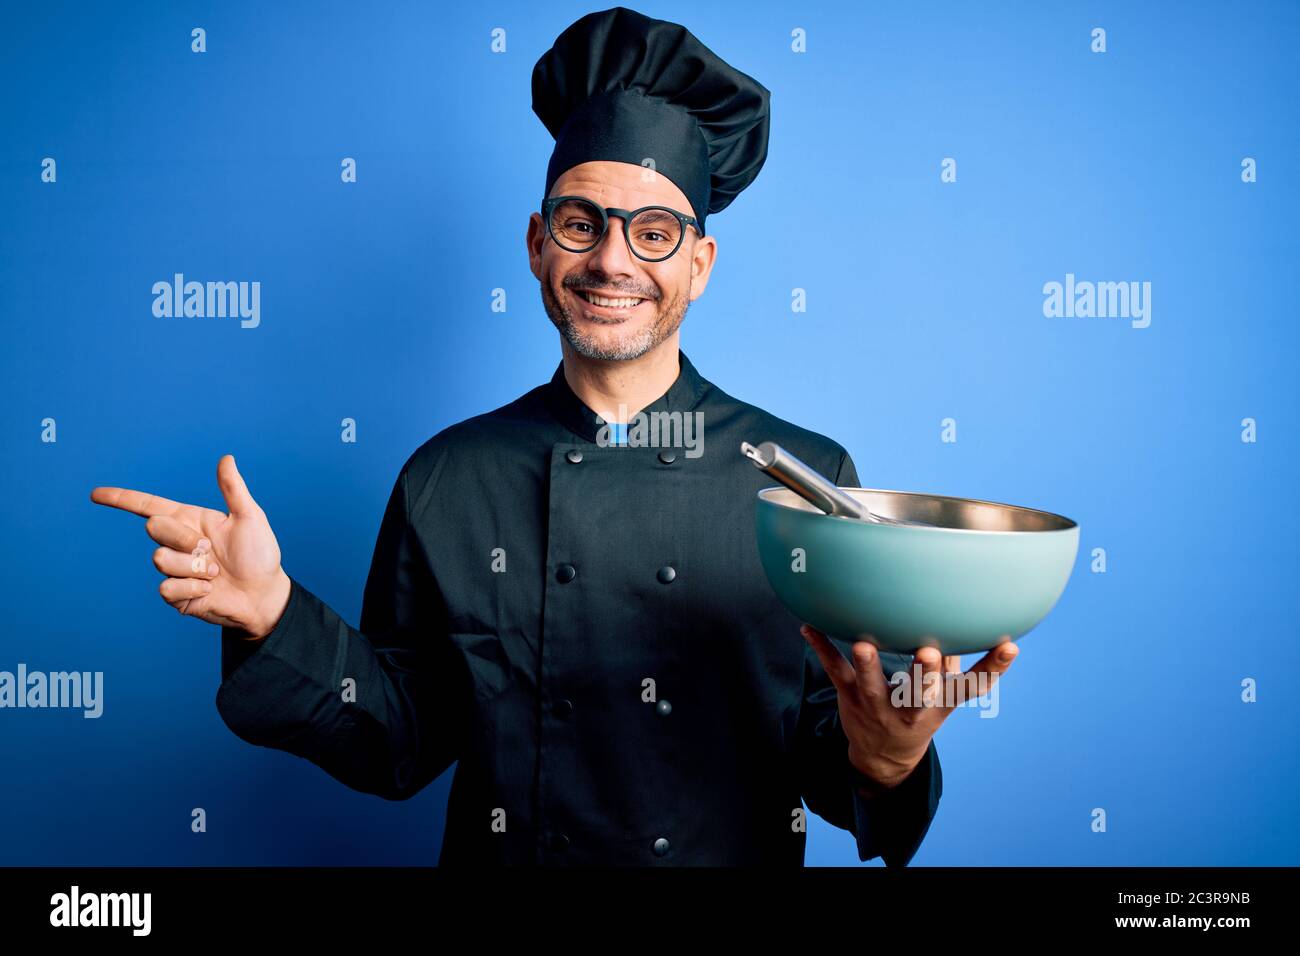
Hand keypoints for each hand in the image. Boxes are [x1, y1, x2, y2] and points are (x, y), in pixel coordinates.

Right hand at [90, 454, 290, 639]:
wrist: (264, 594)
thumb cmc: (260, 554)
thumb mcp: (249, 518)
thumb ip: (233, 489)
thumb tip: (226, 458)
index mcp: (189, 520)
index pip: (148, 506)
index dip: (121, 499)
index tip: (95, 494)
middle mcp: (177, 543)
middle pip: (154, 528)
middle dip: (184, 537)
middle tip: (210, 549)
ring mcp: (174, 569)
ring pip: (160, 559)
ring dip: (194, 567)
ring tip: (215, 573)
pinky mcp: (176, 594)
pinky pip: (167, 588)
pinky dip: (193, 588)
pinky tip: (209, 591)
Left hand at [801, 625, 1018, 793]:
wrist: (885, 755)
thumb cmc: (920, 710)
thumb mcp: (944, 697)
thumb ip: (955, 663)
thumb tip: (967, 619)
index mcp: (941, 703)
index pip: (974, 687)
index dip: (994, 668)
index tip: (1010, 646)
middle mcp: (912, 707)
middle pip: (921, 691)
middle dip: (926, 673)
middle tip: (930, 653)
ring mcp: (879, 703)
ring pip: (873, 685)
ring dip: (868, 665)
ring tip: (864, 645)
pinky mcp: (850, 697)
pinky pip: (835, 671)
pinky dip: (822, 649)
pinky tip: (809, 628)